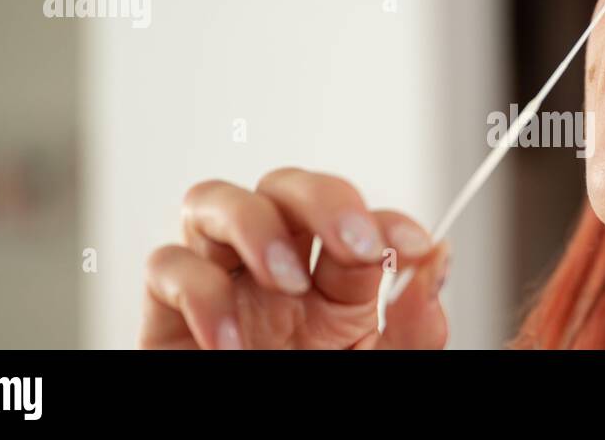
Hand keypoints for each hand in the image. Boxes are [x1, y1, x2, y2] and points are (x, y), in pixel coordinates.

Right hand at [140, 168, 447, 348]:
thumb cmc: (317, 417)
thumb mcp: (378, 373)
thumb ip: (412, 326)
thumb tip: (438, 260)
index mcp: (335, 288)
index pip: (359, 221)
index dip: (389, 219)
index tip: (416, 246)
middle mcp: (275, 275)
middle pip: (286, 187)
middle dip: (324, 199)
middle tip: (357, 243)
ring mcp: (221, 286)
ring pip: (213, 200)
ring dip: (255, 226)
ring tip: (287, 282)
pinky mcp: (168, 316)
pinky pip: (166, 268)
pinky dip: (197, 293)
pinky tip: (230, 340)